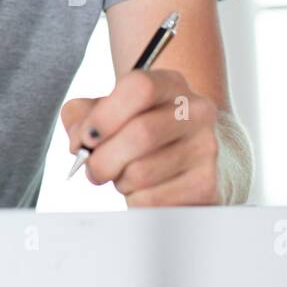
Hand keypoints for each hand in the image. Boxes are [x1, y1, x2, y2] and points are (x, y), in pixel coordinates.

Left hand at [61, 69, 222, 206]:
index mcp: (171, 84)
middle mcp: (197, 112)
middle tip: (93, 169)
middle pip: (140, 133)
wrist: (195, 160)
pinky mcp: (207, 186)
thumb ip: (83, 116)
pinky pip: (152, 201)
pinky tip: (144, 190)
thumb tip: (80, 141)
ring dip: (120, 181)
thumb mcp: (113, 112)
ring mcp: (206, 149)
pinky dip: (135, 201)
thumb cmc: (143, 134)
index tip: (86, 138)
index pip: (140, 87)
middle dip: (103, 158)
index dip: (104, 116)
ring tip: (126, 176)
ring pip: (141, 173)